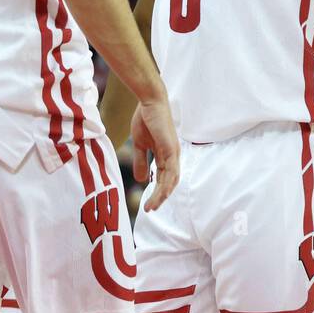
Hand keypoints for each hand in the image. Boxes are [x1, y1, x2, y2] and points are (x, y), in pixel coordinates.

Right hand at [130, 94, 179, 211]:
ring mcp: (173, 153)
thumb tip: (143, 180)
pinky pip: (170, 172)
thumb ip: (141, 161)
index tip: (148, 203)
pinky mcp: (171, 150)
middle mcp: (172, 156)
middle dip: (160, 197)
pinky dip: (165, 185)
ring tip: (152, 207)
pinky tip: (159, 194)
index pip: (163, 178)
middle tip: (150, 209)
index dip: (157, 191)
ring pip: (171, 181)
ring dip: (162, 195)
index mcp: (165, 155)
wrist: (149, 102)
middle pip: (169, 182)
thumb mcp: (140, 144)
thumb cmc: (145, 119)